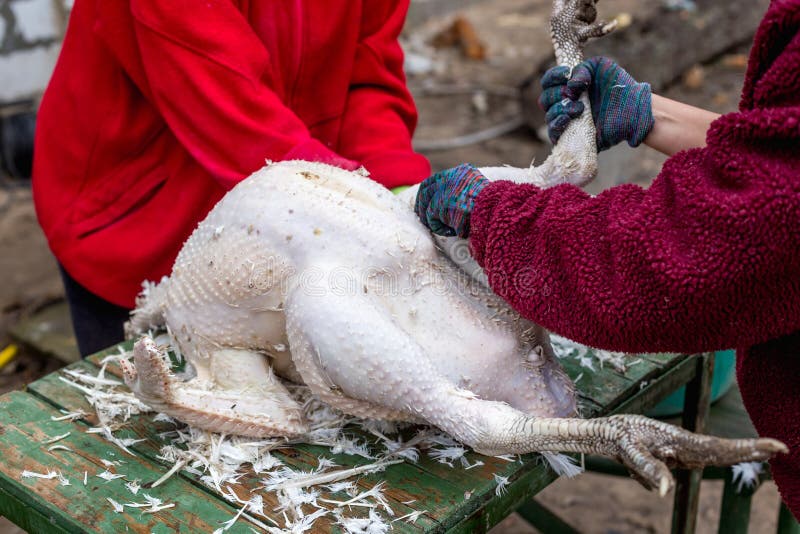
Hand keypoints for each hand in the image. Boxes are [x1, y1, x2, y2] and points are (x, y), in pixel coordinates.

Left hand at [414, 164, 488, 237]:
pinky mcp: (439, 205)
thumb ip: (466, 193)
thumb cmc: (493, 207)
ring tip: (440, 227)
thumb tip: (455, 206)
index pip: (439, 178)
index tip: (429, 202)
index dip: (431, 191)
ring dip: (430, 217)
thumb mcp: (481, 193)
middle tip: (424, 216)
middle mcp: (451, 177)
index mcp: (462, 172)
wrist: (495, 211)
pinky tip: (450, 232)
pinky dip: (438, 227)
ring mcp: (444, 190)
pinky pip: (430, 218)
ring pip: (427, 203)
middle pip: (427, 188)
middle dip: (423, 203)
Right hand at [539, 57, 654, 150]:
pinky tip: (568, 119)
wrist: (635, 109)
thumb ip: (582, 69)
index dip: (552, 77)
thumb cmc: (619, 86)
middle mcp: (566, 103)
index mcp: (570, 86)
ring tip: (578, 109)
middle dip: (556, 95)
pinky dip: (556, 125)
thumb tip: (569, 86)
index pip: (548, 82)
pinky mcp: (573, 137)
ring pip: (549, 116)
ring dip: (559, 110)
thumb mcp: (601, 67)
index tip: (565, 74)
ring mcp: (569, 121)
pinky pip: (554, 135)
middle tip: (574, 95)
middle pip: (545, 100)